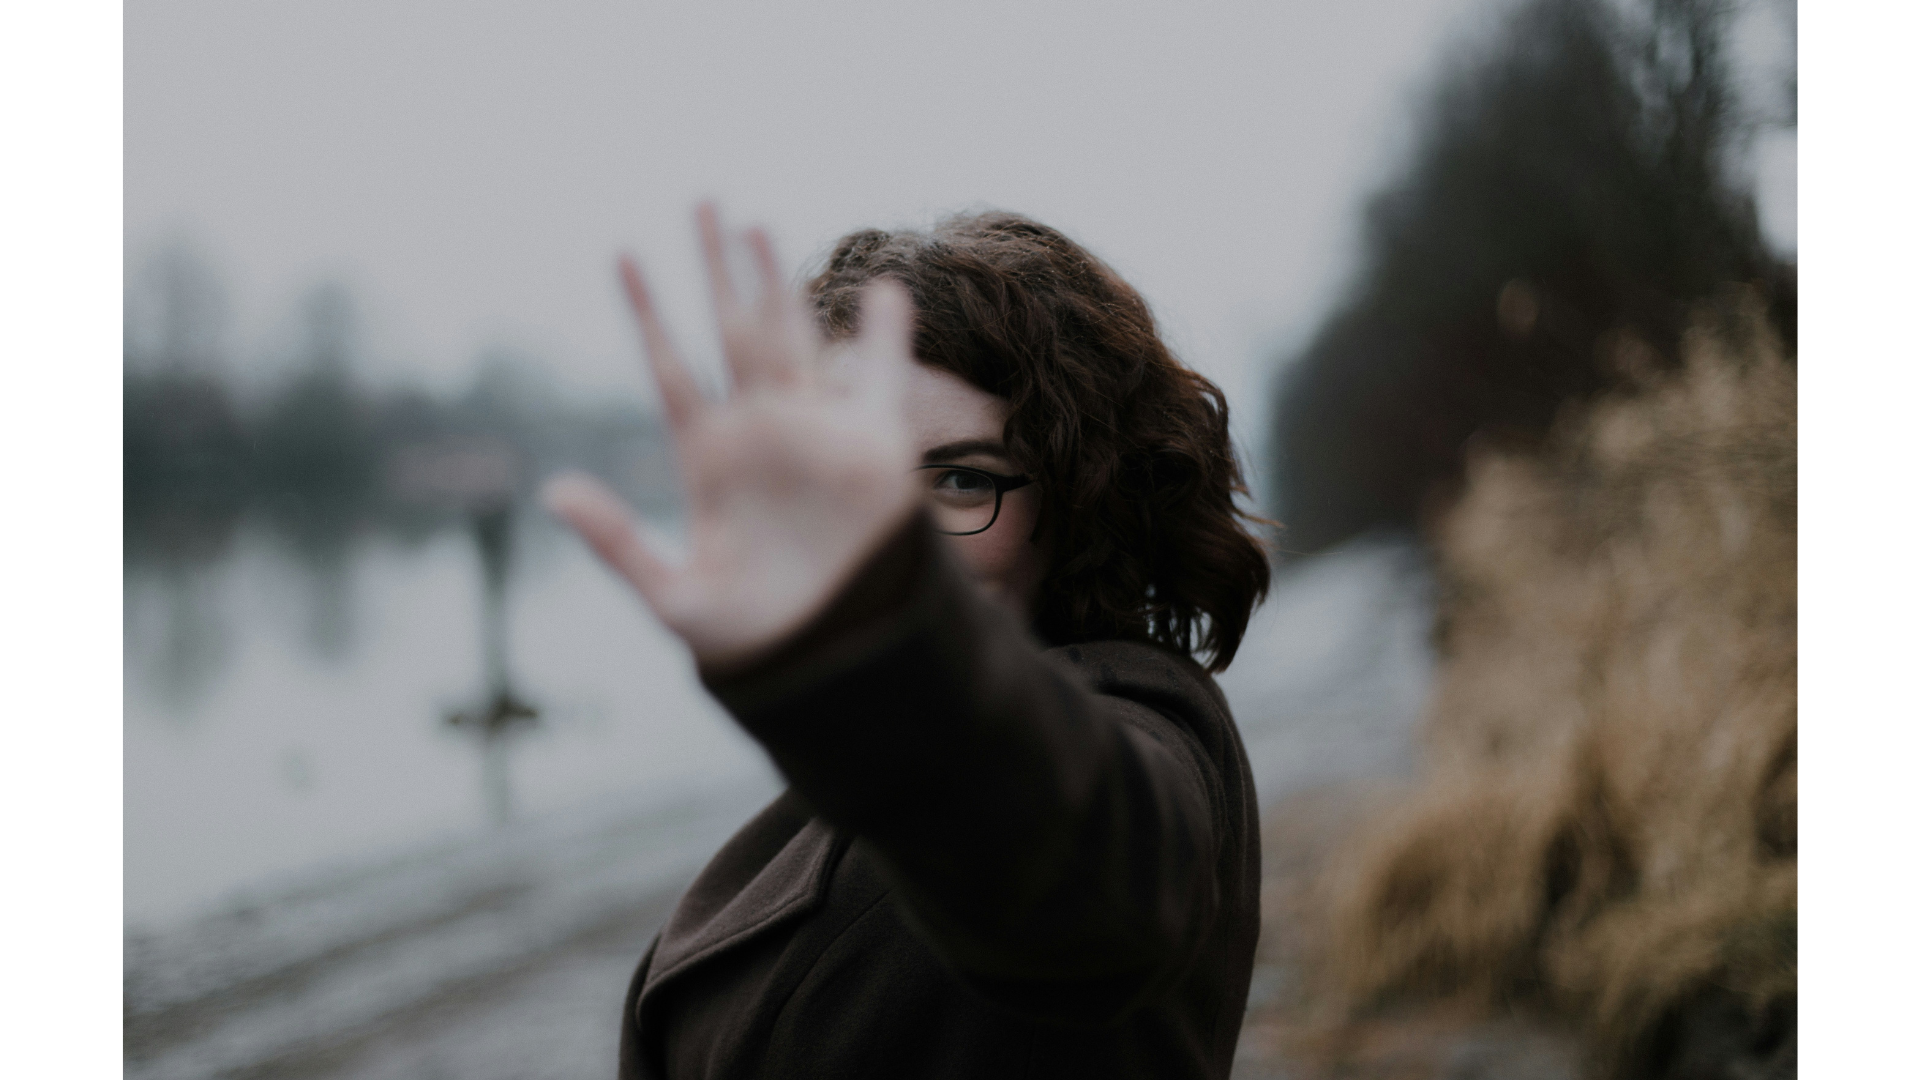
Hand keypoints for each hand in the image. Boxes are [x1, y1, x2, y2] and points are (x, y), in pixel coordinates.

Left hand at [544, 205, 918, 670]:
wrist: (835, 664)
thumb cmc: (752, 641)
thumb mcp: (674, 597)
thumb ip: (617, 544)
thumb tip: (552, 491)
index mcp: (709, 458)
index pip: (671, 366)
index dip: (647, 311)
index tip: (621, 254)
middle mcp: (760, 432)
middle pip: (731, 328)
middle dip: (714, 267)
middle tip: (701, 199)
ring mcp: (816, 434)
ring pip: (793, 336)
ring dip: (777, 280)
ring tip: (757, 224)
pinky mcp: (874, 450)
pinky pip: (878, 380)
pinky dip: (884, 336)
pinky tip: (883, 291)